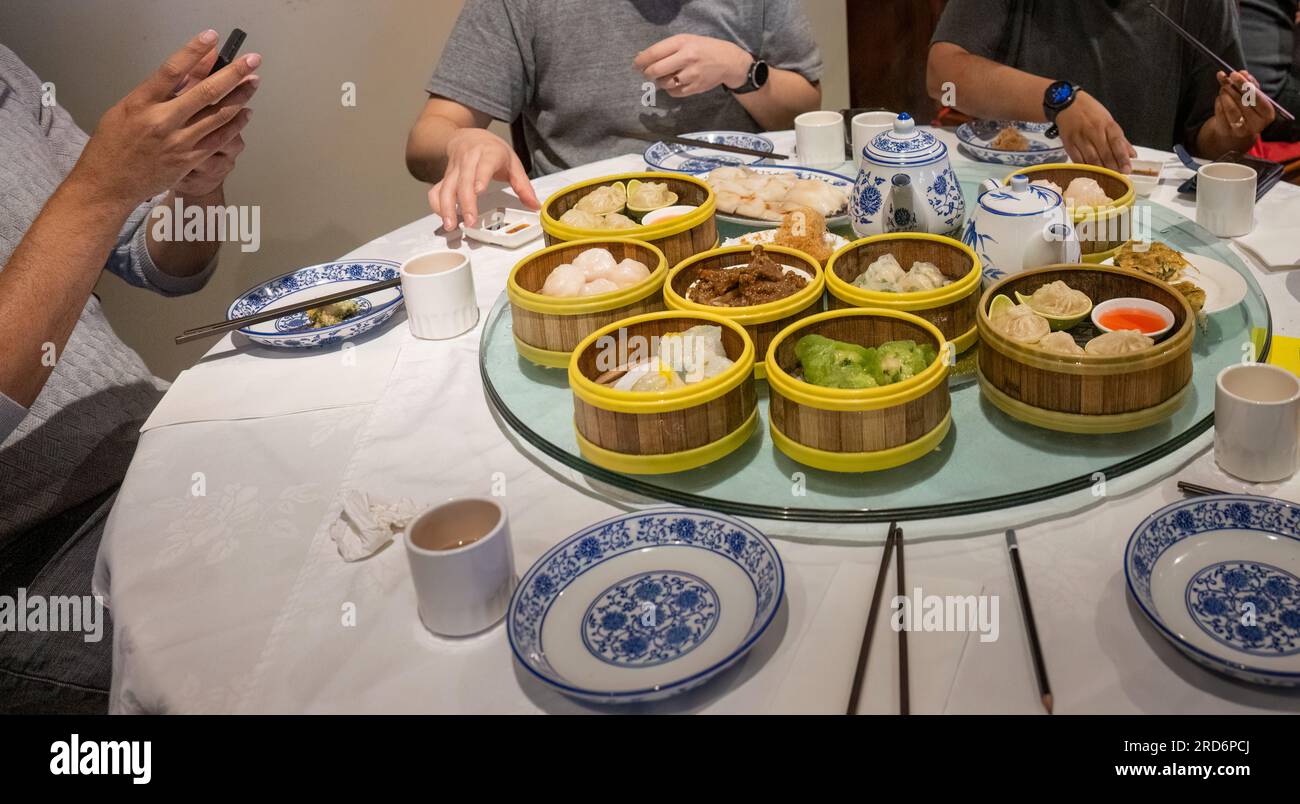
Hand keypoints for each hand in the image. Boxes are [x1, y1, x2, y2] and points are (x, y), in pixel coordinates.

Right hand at [70, 30, 259, 207]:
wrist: (109, 183)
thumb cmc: (115, 143)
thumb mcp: (128, 107)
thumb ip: (159, 89)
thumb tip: (186, 68)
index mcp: (141, 102)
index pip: (172, 70)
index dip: (194, 51)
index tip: (212, 37)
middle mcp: (161, 121)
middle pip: (205, 92)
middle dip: (233, 74)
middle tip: (252, 61)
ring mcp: (178, 142)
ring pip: (218, 115)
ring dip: (240, 97)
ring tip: (253, 82)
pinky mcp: (189, 159)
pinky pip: (219, 139)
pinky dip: (235, 124)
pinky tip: (245, 113)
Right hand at [429, 127, 538, 229]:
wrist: (468, 136)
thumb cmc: (492, 151)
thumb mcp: (512, 163)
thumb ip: (523, 185)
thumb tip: (535, 205)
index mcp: (489, 154)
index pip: (484, 165)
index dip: (480, 177)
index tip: (478, 191)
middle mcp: (469, 160)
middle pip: (464, 181)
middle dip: (465, 203)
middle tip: (470, 222)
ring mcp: (454, 169)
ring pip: (446, 187)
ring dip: (447, 207)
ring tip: (451, 225)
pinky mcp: (445, 176)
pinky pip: (436, 190)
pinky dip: (437, 204)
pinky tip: (444, 218)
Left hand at [634, 34, 751, 96]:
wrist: (728, 61)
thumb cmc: (703, 48)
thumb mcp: (686, 41)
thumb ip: (666, 48)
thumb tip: (641, 57)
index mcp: (682, 43)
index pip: (654, 53)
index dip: (641, 61)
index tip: (636, 65)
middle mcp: (686, 58)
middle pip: (656, 70)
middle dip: (647, 73)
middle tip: (647, 73)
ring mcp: (691, 74)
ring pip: (664, 83)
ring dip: (660, 82)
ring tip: (665, 76)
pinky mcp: (695, 88)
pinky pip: (674, 93)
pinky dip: (670, 89)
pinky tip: (675, 83)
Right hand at [1055, 91, 1135, 171]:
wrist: (1067, 104)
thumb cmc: (1091, 112)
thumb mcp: (1108, 121)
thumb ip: (1120, 139)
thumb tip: (1132, 155)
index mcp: (1107, 124)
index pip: (1117, 143)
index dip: (1123, 158)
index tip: (1128, 169)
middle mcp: (1094, 131)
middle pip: (1105, 153)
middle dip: (1112, 167)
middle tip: (1117, 177)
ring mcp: (1080, 138)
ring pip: (1091, 158)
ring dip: (1100, 170)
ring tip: (1106, 177)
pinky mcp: (1068, 144)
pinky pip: (1078, 159)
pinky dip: (1085, 168)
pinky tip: (1091, 173)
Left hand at [1213, 70, 1275, 140]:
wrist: (1236, 127)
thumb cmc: (1248, 107)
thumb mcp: (1253, 95)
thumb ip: (1250, 84)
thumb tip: (1243, 73)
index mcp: (1267, 114)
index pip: (1258, 98)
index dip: (1245, 85)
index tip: (1235, 74)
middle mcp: (1256, 124)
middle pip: (1243, 102)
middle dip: (1233, 87)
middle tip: (1227, 78)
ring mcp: (1241, 130)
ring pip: (1231, 109)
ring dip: (1225, 94)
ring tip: (1223, 87)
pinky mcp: (1226, 131)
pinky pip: (1220, 113)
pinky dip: (1219, 102)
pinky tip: (1220, 97)